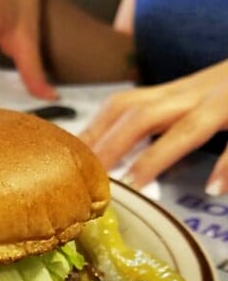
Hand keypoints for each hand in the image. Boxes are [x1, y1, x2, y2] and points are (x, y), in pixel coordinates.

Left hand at [80, 60, 227, 194]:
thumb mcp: (195, 98)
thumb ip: (162, 118)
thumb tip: (123, 150)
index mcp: (175, 93)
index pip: (123, 107)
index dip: (93, 133)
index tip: (69, 161)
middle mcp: (194, 94)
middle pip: (145, 114)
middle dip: (113, 145)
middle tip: (91, 179)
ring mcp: (224, 101)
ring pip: (188, 126)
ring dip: (157, 156)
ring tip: (133, 184)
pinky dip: (226, 164)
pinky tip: (213, 187)